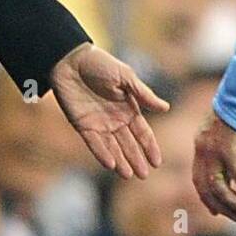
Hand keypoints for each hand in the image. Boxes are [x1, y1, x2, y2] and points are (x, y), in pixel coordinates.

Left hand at [48, 43, 168, 178]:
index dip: (150, 147)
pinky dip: (102, 154)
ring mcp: (99, 124)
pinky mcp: (82, 125)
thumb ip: (143, 94)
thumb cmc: (99, 64)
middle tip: (144, 175)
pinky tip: (111, 164)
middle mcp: (115, 120)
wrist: (70, 60)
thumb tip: (166, 107)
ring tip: (129, 175)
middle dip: (137, 159)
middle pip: (129, 144)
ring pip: (113, 147)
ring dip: (121, 161)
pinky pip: (94, 143)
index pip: (142, 132)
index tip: (157, 162)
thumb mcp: (125, 76)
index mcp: (128, 108)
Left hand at [192, 111, 235, 219]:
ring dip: (235, 203)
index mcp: (200, 146)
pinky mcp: (232, 150)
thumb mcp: (225, 136)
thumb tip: (232, 178)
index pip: (198, 180)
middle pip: (207, 188)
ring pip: (221, 188)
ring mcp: (216, 151)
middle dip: (221, 206)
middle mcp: (204, 150)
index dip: (207, 198)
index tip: (216, 212)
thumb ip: (223, 154)